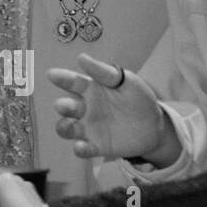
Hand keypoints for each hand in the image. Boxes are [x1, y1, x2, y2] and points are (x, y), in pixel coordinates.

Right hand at [48, 53, 179, 163]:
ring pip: (67, 128)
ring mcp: (89, 128)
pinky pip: (83, 149)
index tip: (52, 74)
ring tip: (68, 126)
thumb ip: (103, 72)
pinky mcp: (97, 146)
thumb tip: (81, 57)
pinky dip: (80, 149)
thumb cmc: (137, 98)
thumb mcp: (125, 81)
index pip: (72, 82)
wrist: (154, 125)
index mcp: (90, 89)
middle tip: (63, 105)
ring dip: (64, 128)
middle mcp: (84, 108)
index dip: (62, 78)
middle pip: (66, 107)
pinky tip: (81, 146)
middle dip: (62, 106)